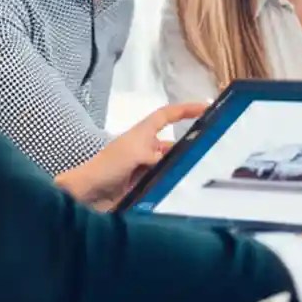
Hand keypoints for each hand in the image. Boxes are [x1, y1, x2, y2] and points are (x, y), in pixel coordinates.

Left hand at [55, 102, 206, 210]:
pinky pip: (166, 180)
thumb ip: (157, 154)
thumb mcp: (134, 153)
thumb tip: (175, 160)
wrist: (87, 195)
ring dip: (182, 167)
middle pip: (174, 143)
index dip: (186, 109)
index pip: (167, 115)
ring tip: (202, 173)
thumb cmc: (106, 166)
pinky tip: (186, 189)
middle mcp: (147, 148)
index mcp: (143, 133)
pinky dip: (174, 183)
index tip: (206, 107)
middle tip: (213, 151)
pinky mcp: (145, 185)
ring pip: (172, 164)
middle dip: (191, 145)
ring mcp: (146, 167)